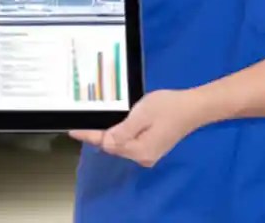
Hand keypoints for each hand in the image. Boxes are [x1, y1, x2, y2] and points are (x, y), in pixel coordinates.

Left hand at [68, 89, 206, 167]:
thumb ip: (123, 130)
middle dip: (97, 135)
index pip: (107, 143)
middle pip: (113, 146)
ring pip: (120, 145)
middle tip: (81, 122)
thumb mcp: (142, 114)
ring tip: (92, 123)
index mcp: (139, 150)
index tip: (72, 130)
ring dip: (108, 135)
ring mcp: (147, 154)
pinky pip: (129, 143)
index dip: (89, 136)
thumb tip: (105, 141)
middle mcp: (142, 157)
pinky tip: (112, 126)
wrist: (193, 107)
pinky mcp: (151, 148)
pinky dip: (119, 135)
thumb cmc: (168, 107)